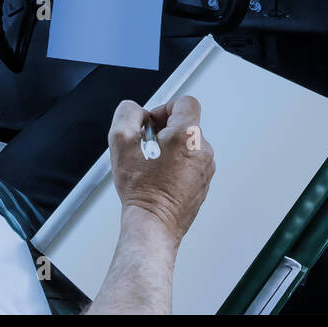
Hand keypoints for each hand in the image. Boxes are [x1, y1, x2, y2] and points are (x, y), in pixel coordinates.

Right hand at [108, 96, 214, 247]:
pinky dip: (176, 166)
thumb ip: (127, 114)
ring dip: (169, 150)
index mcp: (187, 134)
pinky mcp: (204, 182)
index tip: (151, 124)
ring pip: (187, 146)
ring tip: (151, 167)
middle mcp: (203, 149)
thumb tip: (136, 111)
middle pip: (185, 125)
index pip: (184, 102)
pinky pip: (190, 164)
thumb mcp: (121, 142)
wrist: (153, 223)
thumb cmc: (141, 189)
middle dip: (163, 132)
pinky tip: (159, 179)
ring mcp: (206, 167)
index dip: (163, 108)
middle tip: (145, 149)